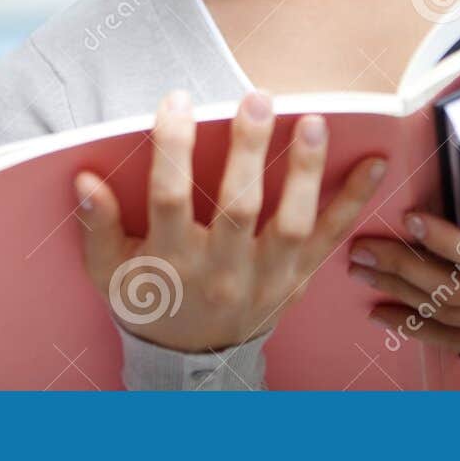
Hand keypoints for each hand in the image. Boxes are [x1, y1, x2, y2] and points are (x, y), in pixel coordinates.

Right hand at [74, 87, 387, 353]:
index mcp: (172, 261)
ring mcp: (265, 278)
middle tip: (256, 98)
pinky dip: (355, 201)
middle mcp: (221, 270)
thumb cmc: (147, 300)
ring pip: (292, 225)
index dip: (173, 148)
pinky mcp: (296, 280)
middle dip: (249, 151)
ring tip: (313, 122)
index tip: (177, 100)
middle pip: (239, 207)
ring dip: (305, 173)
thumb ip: (97, 225)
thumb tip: (83, 180)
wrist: (190, 362)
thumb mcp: (109, 271)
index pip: (170, 198)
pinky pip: (330, 239)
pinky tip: (376, 163)